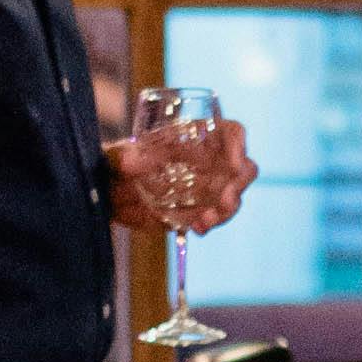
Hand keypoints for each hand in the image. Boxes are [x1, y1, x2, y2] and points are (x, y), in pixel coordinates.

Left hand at [108, 118, 257, 236]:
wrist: (118, 190)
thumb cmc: (127, 160)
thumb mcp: (124, 154)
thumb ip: (126, 157)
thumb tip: (127, 163)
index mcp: (201, 137)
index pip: (231, 134)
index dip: (238, 144)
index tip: (234, 163)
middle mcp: (213, 161)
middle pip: (243, 168)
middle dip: (239, 185)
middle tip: (225, 199)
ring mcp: (211, 187)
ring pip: (233, 196)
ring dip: (226, 210)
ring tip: (208, 219)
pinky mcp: (202, 209)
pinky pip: (215, 216)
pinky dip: (209, 223)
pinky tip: (198, 228)